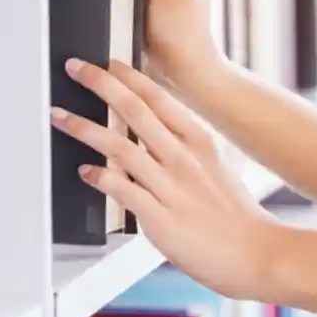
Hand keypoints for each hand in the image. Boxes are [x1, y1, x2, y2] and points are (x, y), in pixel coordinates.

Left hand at [51, 58, 289, 301]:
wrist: (256, 254)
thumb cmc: (233, 214)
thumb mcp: (214, 165)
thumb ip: (182, 146)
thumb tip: (148, 129)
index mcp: (198, 140)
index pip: (157, 97)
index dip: (126, 76)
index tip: (104, 62)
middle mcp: (183, 158)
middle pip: (134, 110)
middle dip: (99, 84)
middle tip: (75, 68)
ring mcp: (171, 187)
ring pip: (120, 146)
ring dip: (84, 127)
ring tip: (60, 116)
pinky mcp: (160, 218)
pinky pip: (122, 191)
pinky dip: (99, 177)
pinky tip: (83, 170)